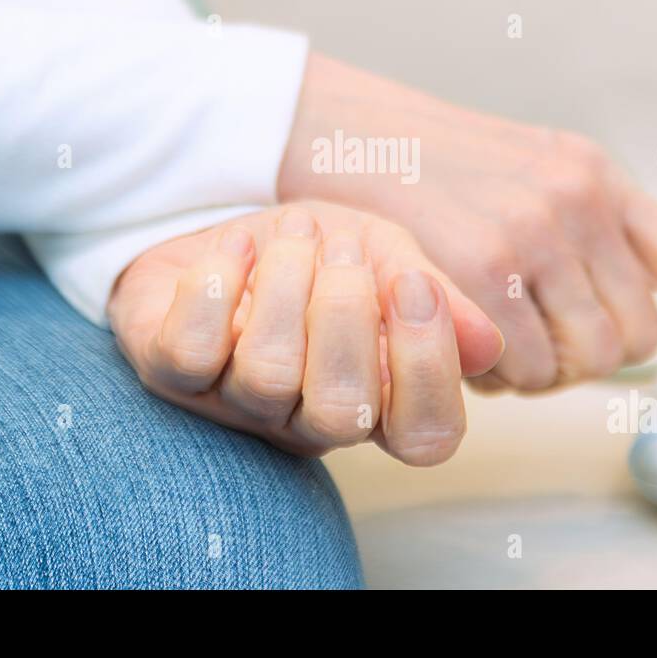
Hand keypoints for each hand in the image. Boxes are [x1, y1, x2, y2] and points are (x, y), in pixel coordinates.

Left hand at [107, 202, 503, 464]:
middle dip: (346, 313)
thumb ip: (437, 298)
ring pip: (267, 374)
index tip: (412, 282)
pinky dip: (216, 287)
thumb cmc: (318, 254)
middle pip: (341, 410)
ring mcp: (236, 403)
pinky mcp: (170, 373)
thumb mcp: (388, 258)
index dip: (427, 367)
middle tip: (341, 246)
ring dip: (285, 285)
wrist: (223, 223)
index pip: (425, 434)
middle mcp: (309, 417)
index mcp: (379, 398)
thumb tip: (487, 344)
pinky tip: (236, 247)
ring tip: (292, 232)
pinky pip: (191, 350)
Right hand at [277, 54, 656, 393]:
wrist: (345, 131)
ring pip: (577, 363)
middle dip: (582, 356)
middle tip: (526, 333)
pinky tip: (457, 330)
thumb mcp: (528, 172)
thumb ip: (585, 233)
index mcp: (600, 178)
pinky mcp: (480, 262)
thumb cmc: (430, 168)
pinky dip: (491, 371)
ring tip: (483, 326)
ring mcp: (532, 228)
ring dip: (532, 369)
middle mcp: (580, 199)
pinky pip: (520, 366)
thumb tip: (627, 329)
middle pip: (631, 340)